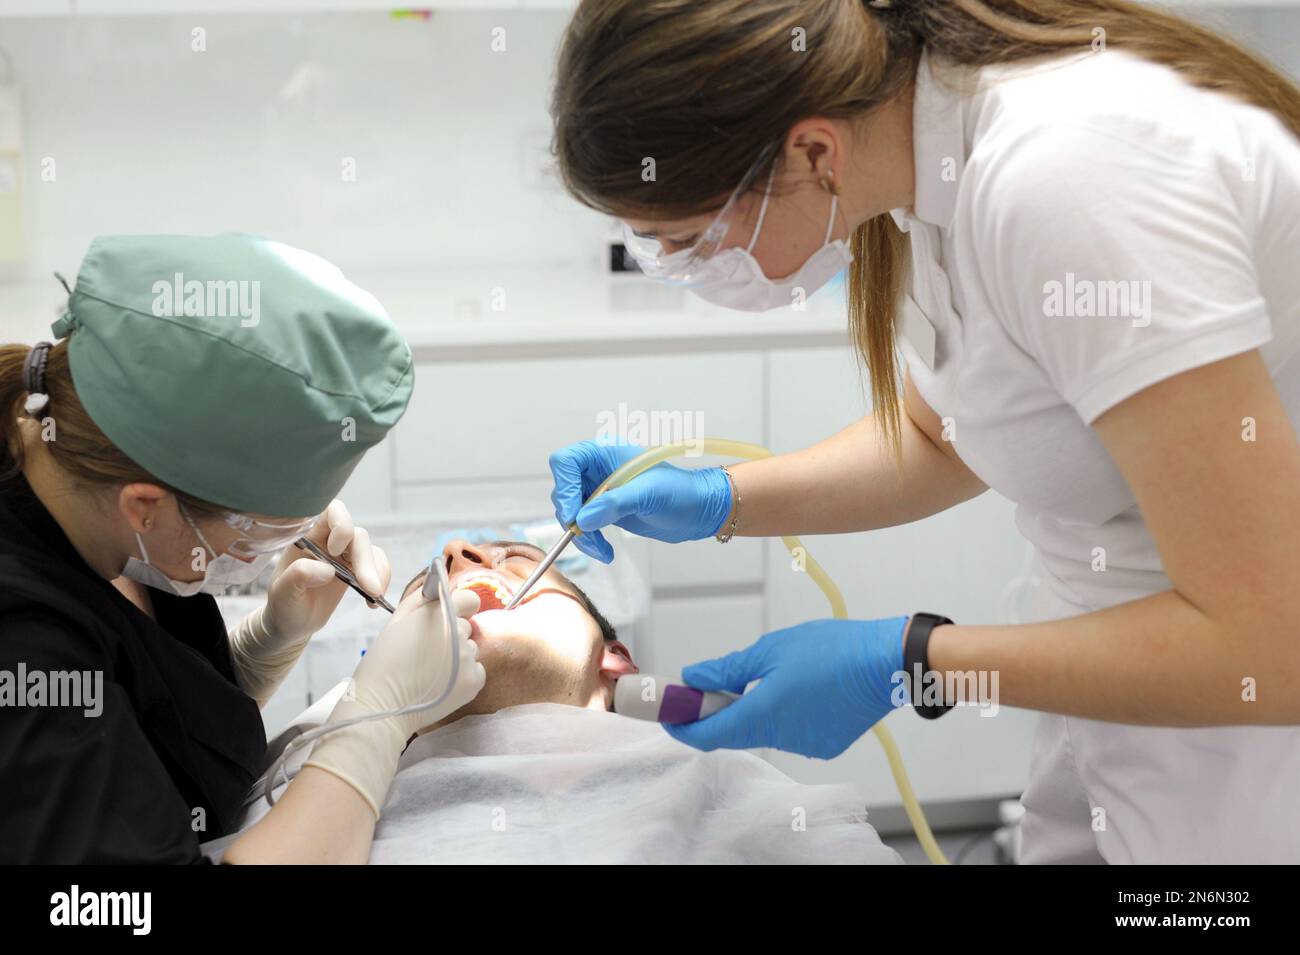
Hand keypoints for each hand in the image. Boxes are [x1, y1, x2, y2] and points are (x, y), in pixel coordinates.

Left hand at [264, 499, 390, 642]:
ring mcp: (345, 555)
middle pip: (357, 536)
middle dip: (365, 561)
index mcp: (308, 537)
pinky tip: (373, 601)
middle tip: (369, 588)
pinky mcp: (357, 570)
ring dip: (378, 572)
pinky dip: (382, 580)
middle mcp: (329, 541)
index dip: (341, 523)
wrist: (292, 624)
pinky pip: (378, 565)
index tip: (335, 551)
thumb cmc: (283, 605)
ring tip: (373, 597)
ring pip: (371, 551)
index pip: (331, 512)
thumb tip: (328, 570)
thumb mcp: (282, 594)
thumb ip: (298, 576)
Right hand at [303, 589, 485, 815]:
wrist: (382, 706)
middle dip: (452, 635)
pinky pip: (476, 671)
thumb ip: (422, 599)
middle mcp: (458, 632)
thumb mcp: (397, 621)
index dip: (458, 608)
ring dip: (457, 657)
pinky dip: (463, 676)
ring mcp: (468, 658)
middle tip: (427, 652)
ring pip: (470, 650)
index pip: (470, 599)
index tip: (447, 619)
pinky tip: (440, 684)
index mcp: (440, 613)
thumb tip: (440, 586)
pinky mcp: (474, 681)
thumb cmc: (383, 662)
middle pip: (466, 627)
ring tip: (429, 672)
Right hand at [548, 441, 731, 562]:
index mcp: (605, 452)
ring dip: (581, 535)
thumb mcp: (648, 494)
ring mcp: (600, 490)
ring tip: (601, 550)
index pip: (566, 462)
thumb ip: (613, 504)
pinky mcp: (604, 510)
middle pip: (564, 489)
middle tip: (585, 536)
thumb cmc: (680, 492)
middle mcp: (598, 468)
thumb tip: (582, 520)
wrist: (698, 511)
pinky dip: (589, 541)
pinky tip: (604, 551)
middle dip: (572, 516)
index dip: (564, 487)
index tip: (574, 514)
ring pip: (572, 511)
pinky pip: (583, 526)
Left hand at [664, 617, 910, 758]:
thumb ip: (728, 670)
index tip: (670, 713)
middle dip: (717, 713)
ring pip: (764, 732)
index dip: (684, 726)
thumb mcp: (770, 650)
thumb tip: (693, 679)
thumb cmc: (831, 648)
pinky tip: (797, 690)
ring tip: (767, 678)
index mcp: (763, 714)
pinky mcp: (825, 745)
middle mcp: (782, 738)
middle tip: (708, 688)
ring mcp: (806, 745)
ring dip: (753, 712)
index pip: (708, 735)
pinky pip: (791, 733)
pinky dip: (783, 716)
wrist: (886, 662)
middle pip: (734, 733)